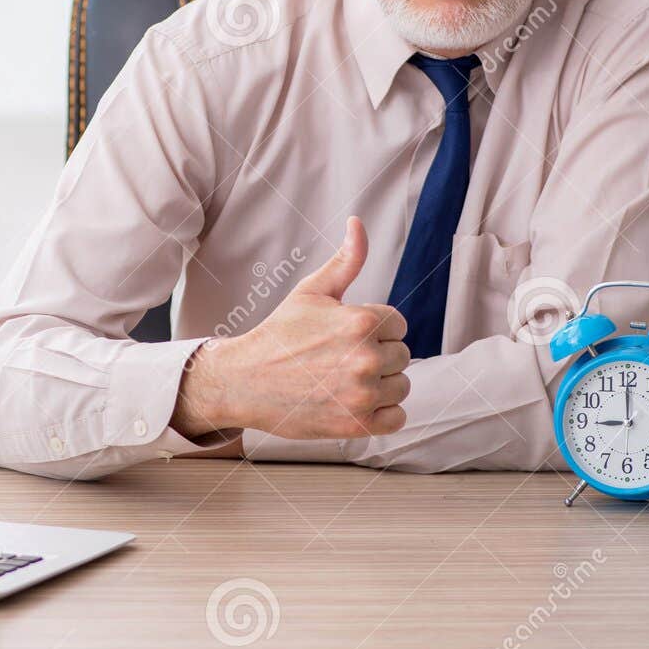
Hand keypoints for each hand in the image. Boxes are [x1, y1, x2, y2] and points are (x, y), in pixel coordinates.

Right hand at [171, 217, 410, 440]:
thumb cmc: (280, 334)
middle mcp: (366, 359)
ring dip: (381, 384)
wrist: (246, 380)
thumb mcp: (312, 292)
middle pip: (402, 356)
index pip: (399, 325)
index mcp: (361, 321)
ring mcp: (363, 394)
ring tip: (344, 379)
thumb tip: (357, 223)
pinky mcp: (358, 424)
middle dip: (377, 355)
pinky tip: (354, 401)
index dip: (375, 328)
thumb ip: (346, 260)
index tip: (346, 336)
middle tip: (340, 358)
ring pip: (401, 386)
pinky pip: (397, 417)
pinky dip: (382, 413)